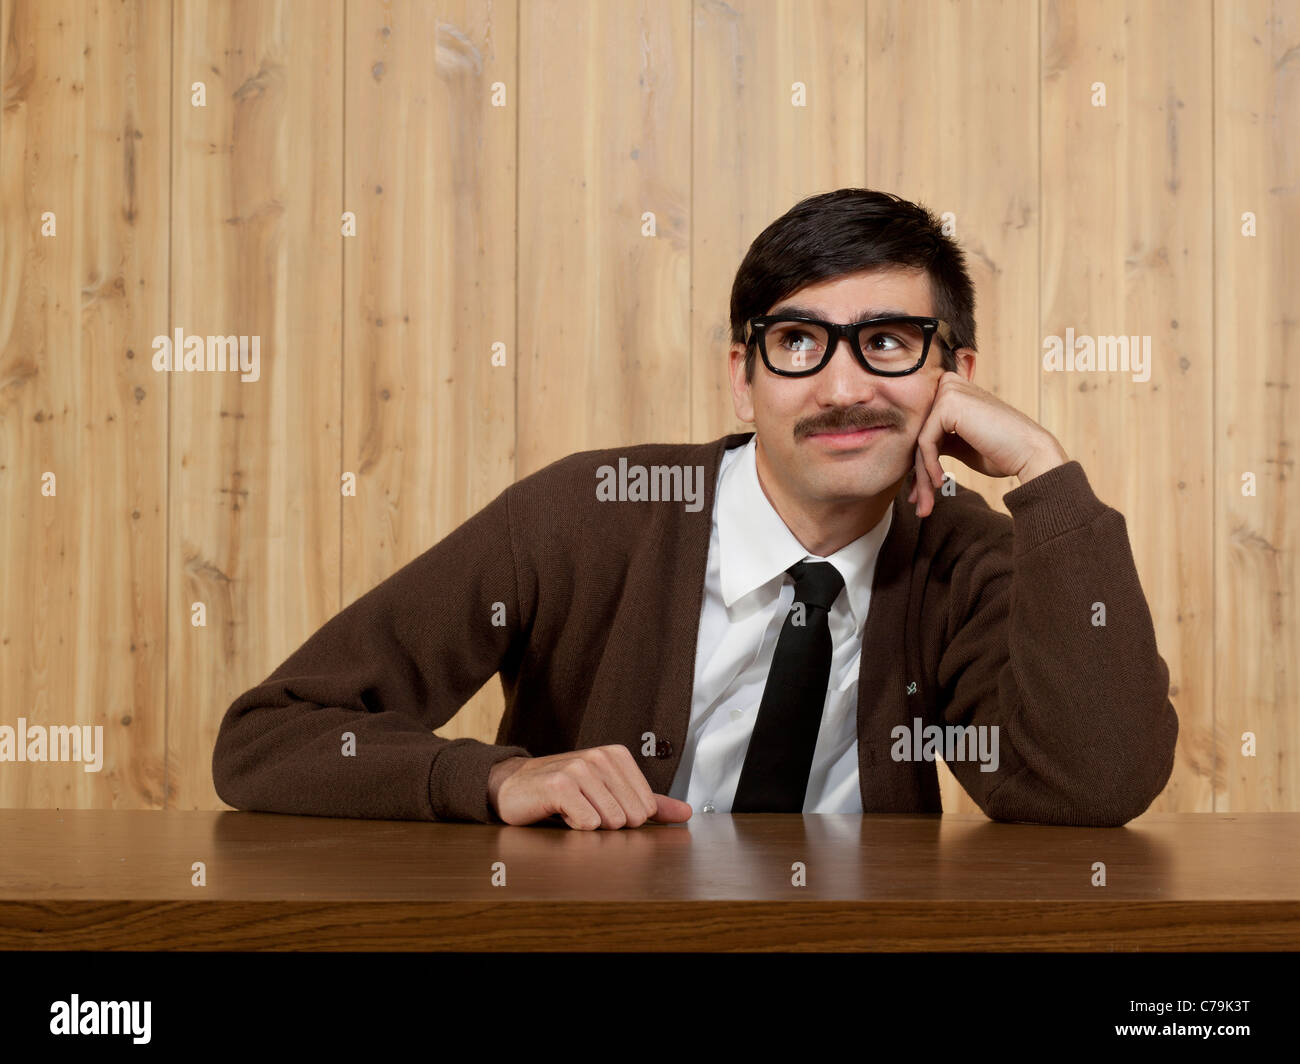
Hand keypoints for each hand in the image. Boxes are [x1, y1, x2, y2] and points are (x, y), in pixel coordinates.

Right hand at [487, 746, 692, 829]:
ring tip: (572, 810)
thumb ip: (650, 803)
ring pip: (610, 822)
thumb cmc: (564, 791)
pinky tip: (559, 812)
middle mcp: (600, 757)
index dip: (624, 817)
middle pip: (631, 817)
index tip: (600, 805)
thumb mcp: (610, 793)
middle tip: (585, 809)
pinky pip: (587, 823)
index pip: (646, 808)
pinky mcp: (559, 785)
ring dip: (589, 825)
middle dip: (607, 823)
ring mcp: (579, 768)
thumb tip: (686, 814)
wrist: (514, 786)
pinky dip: (573, 827)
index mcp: (617, 755)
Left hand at [906, 371, 1068, 516]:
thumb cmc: (1002, 452)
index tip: (918, 496)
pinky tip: (941, 483)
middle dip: (919, 476)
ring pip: (920, 442)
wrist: (1031, 454)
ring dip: (922, 478)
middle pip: (919, 436)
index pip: (924, 430)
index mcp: (953, 391)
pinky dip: (930, 467)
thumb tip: (910, 461)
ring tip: (927, 504)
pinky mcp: (949, 403)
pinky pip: (926, 442)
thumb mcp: (961, 444)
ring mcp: (949, 391)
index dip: (920, 465)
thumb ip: (938, 441)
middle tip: (921, 507)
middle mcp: (949, 385)